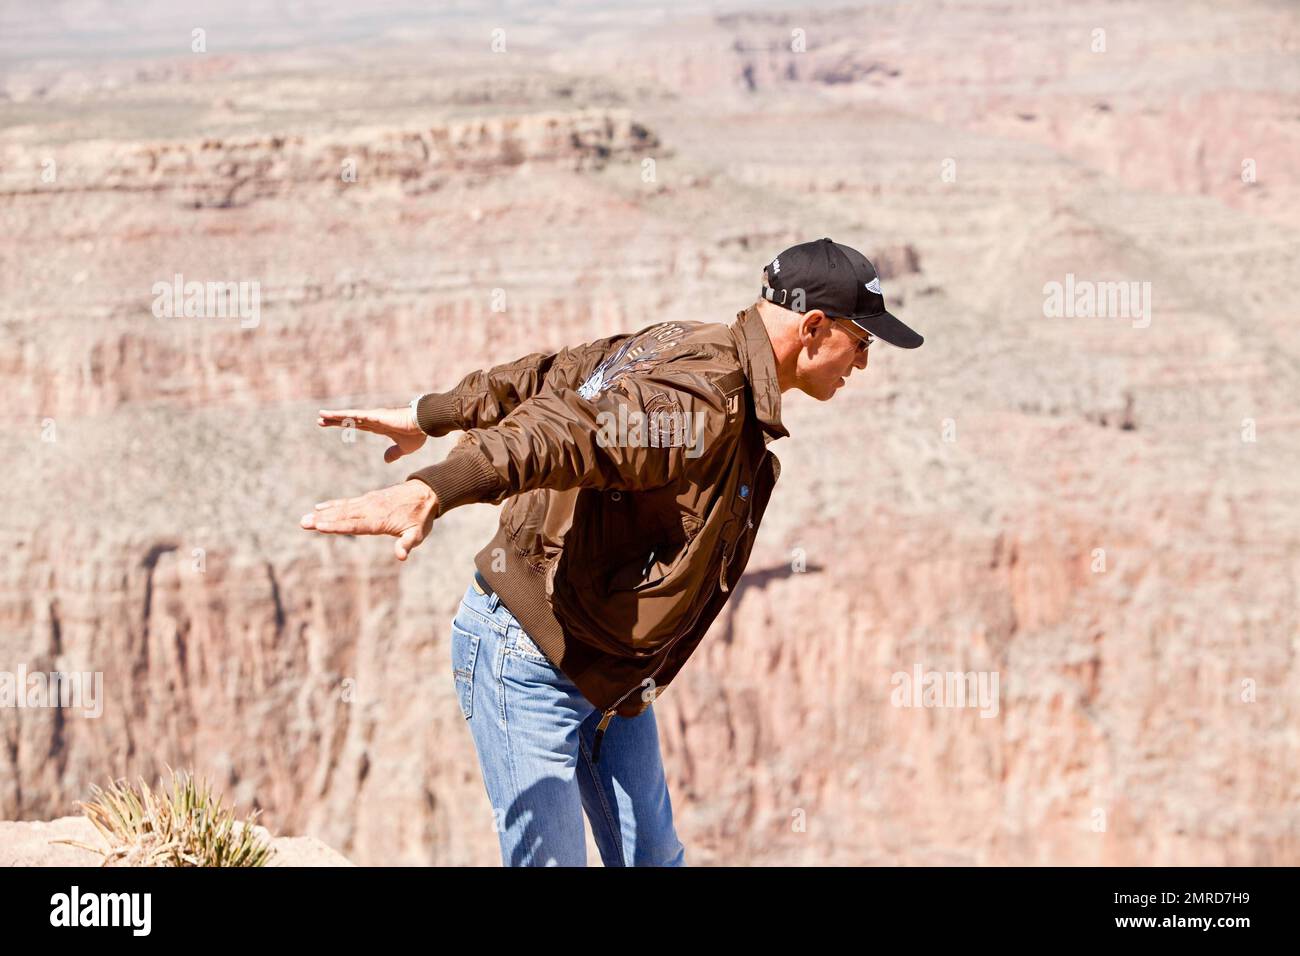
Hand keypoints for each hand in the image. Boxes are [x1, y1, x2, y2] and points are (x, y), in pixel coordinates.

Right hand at [300, 480, 438, 560]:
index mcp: (380, 520)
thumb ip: (407, 544)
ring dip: (323, 513)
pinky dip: (333, 505)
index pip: (356, 525)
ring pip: (342, 508)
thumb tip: (401, 556)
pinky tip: (319, 507)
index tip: (321, 526)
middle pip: (343, 516)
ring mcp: (368, 502)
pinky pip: (347, 502)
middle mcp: (371, 510)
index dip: (338, 526)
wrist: (426, 493)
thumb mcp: (418, 533)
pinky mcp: (368, 498)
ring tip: (305, 518)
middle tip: (303, 523)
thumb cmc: (421, 517)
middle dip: (323, 520)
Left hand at [317, 405, 425, 462]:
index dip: (344, 424)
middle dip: (335, 420)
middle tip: (320, 420)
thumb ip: (394, 453)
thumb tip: (386, 460)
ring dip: (335, 416)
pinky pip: (356, 416)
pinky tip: (334, 415)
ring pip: (350, 416)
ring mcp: (374, 417)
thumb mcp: (404, 448)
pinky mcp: (376, 416)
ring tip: (320, 415)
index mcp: (379, 427)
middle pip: (350, 419)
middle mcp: (374, 420)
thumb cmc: (417, 433)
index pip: (357, 425)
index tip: (332, 425)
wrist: (424, 424)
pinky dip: (344, 415)